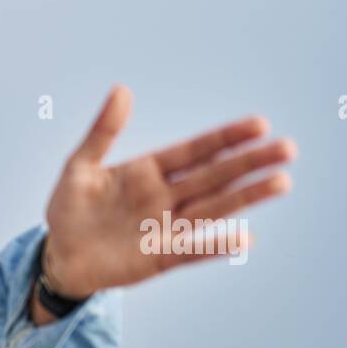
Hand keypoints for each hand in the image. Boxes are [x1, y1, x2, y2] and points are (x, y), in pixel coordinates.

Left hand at [41, 86, 295, 298]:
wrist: (58, 256)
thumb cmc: (70, 210)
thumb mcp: (79, 167)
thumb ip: (102, 132)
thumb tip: (122, 90)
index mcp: (150, 171)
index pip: (196, 151)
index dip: (226, 138)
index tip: (260, 124)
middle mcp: (167, 197)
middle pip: (215, 177)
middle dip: (249, 163)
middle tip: (288, 148)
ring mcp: (166, 227)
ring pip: (212, 210)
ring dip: (245, 197)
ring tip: (281, 182)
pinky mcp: (158, 257)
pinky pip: (190, 250)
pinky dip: (214, 246)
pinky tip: (243, 238)